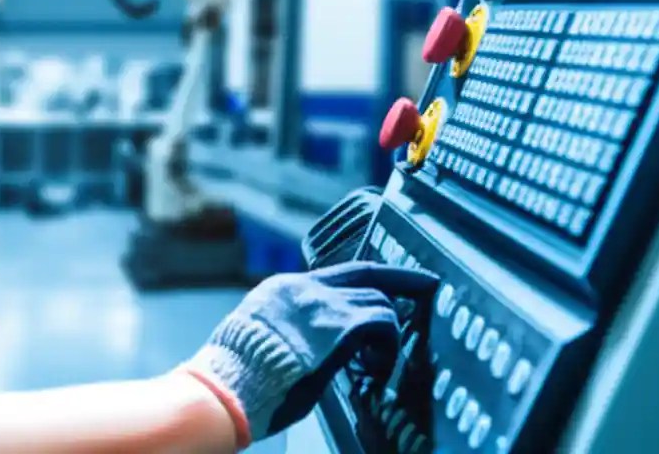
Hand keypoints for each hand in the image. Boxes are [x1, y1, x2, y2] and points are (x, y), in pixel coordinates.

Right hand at [179, 261, 438, 446]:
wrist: (230, 386)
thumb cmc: (239, 376)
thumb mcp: (258, 337)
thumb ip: (287, 328)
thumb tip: (307, 343)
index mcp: (282, 289)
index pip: (337, 272)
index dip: (371, 274)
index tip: (393, 276)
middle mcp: (304, 288)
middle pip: (367, 275)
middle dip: (402, 281)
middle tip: (428, 285)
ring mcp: (323, 305)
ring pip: (379, 302)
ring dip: (388, 332)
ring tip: (379, 362)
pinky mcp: (340, 327)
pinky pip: (384, 324)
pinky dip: (388, 347)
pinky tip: (376, 369)